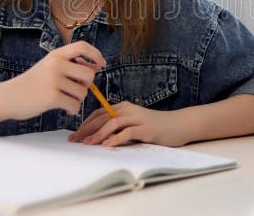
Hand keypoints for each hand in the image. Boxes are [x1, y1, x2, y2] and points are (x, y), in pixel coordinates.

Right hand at [0, 41, 105, 119]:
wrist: (8, 97)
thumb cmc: (32, 84)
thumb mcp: (48, 67)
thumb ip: (68, 65)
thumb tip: (95, 68)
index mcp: (56, 55)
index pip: (82, 46)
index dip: (96, 54)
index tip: (101, 64)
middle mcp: (56, 64)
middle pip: (89, 74)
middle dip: (87, 85)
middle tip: (75, 90)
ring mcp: (53, 80)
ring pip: (83, 92)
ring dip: (78, 99)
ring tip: (66, 100)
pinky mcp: (51, 96)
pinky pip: (75, 105)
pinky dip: (73, 109)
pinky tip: (65, 108)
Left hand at [68, 102, 190, 147]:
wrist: (178, 125)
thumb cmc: (155, 127)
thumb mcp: (134, 124)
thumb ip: (119, 127)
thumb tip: (99, 137)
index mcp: (123, 107)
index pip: (99, 113)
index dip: (86, 123)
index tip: (75, 135)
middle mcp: (129, 110)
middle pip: (102, 117)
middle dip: (86, 129)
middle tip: (75, 140)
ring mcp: (138, 118)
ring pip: (113, 123)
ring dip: (98, 134)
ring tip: (88, 144)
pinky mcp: (146, 128)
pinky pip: (128, 132)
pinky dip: (116, 139)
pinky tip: (107, 145)